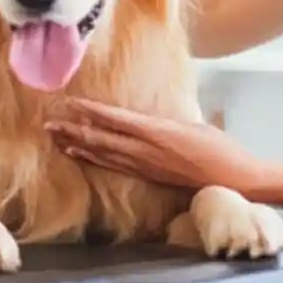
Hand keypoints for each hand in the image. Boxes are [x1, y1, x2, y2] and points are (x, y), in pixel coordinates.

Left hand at [46, 98, 263, 193]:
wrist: (233, 178)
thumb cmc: (220, 148)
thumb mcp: (194, 125)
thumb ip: (169, 121)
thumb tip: (153, 116)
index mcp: (158, 132)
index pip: (116, 120)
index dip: (91, 112)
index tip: (70, 103)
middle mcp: (146, 150)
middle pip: (102, 139)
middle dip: (74, 130)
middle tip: (48, 123)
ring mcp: (145, 165)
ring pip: (104, 154)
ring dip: (78, 145)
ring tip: (56, 137)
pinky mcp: (148, 175)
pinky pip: (114, 165)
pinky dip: (94, 158)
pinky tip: (81, 154)